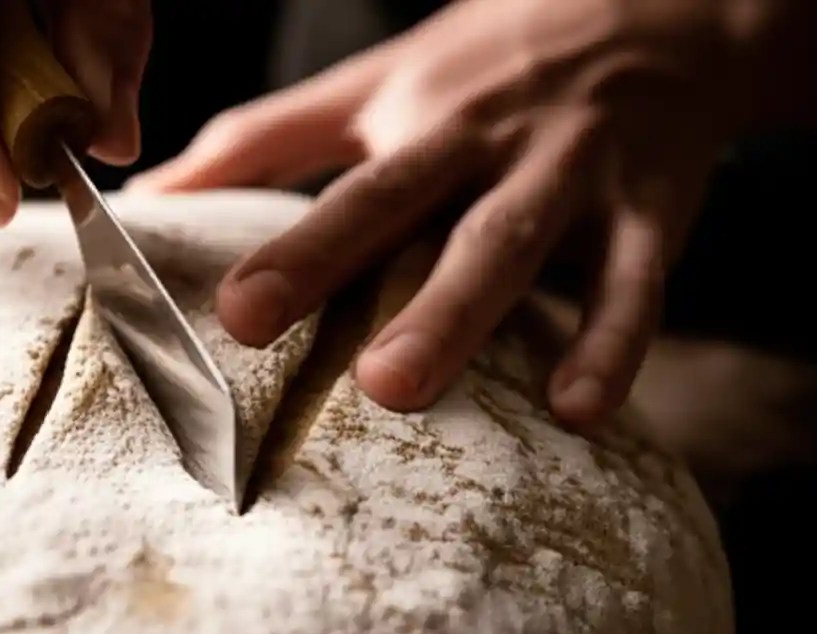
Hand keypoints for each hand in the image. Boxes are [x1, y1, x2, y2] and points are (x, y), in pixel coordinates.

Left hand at [128, 0, 752, 427]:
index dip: (289, 250)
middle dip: (354, 277)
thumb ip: (268, 138)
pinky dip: (611, 342)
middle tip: (309, 360)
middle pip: (409, 206)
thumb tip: (154, 192)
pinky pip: (635, 281)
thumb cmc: (493, 62)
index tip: (233, 315)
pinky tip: (581, 412)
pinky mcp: (649, 208)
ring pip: (508, 244)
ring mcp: (566, 173)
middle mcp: (483, 143)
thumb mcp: (379, 81)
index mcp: (416, 119)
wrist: (662, 12)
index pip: (340, 185)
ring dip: (457, 316)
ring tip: (405, 391)